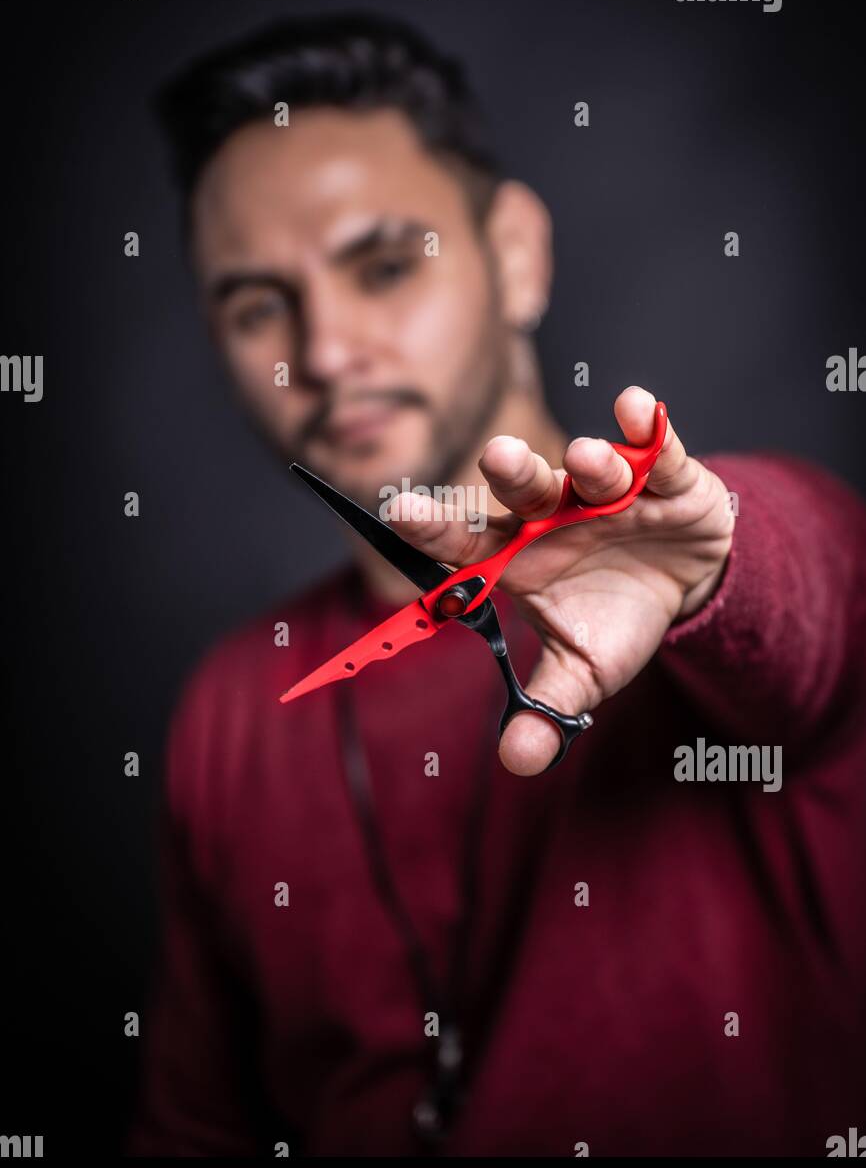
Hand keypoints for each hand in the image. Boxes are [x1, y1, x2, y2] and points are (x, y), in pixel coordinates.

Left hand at [388, 386, 734, 775]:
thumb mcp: (583, 671)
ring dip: (591, 463)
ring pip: (591, 470)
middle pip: (525, 489)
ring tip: (588, 461)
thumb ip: (548, 707)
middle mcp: (556, 512)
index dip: (434, 523)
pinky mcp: (666, 478)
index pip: (466, 538)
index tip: (397, 509)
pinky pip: (655, 447)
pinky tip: (637, 407)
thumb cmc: (614, 619)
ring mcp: (609, 491)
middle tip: (499, 458)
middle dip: (514, 472)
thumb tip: (518, 760)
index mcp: (519, 555)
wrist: (684, 589)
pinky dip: (648, 427)